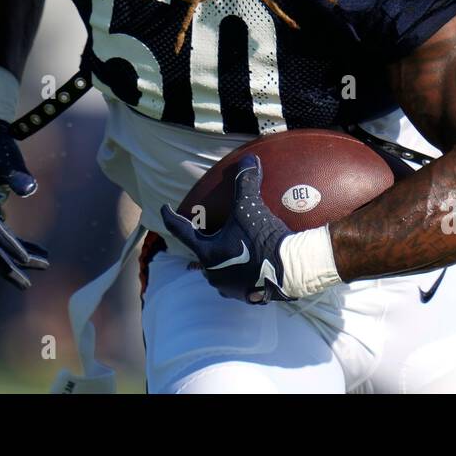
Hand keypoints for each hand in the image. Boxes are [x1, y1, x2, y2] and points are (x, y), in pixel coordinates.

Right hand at [0, 117, 49, 289]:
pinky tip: (39, 251)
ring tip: (45, 264)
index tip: (27, 260)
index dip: (8, 245)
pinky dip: (19, 244)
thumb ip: (16, 174)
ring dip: (17, 257)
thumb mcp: (6, 158)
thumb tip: (30, 189)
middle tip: (28, 285)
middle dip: (7, 268)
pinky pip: (2, 235)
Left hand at [160, 154, 292, 303]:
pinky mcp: (248, 296)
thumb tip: (247, 159)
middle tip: (206, 229)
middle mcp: (214, 274)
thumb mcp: (250, 208)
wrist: (291, 270)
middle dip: (203, 241)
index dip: (170, 217)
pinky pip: (237, 281)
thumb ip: (245, 183)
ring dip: (221, 258)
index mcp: (207, 253)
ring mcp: (230, 288)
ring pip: (218, 270)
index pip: (181, 231)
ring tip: (229, 247)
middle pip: (201, 253)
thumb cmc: (263, 239)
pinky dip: (239, 271)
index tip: (163, 208)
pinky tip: (249, 264)